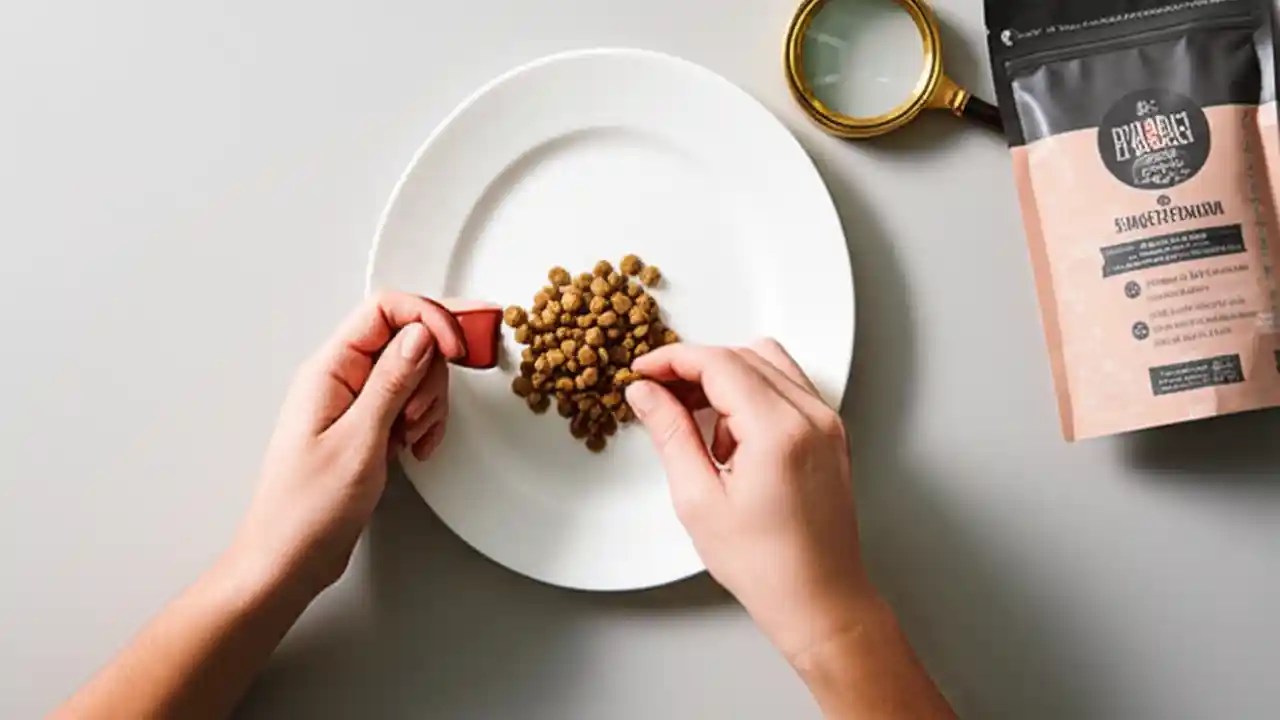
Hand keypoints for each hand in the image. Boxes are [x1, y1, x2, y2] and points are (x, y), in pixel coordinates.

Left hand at [232, 292, 467, 594]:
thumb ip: (392, 381)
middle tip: (421, 413)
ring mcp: (356, 401)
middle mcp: (342, 377)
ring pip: (416, 372)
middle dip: (431, 372)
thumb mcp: (359, 441)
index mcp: (330, 369)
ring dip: (429, 403)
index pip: (385, 309)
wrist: (289, 558)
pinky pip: (410, 403)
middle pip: (408, 338)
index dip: (429, 318)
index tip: (457, 348)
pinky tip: (416, 448)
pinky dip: (425, 422)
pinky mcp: (369, 425)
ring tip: (412, 437)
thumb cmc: (306, 510)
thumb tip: (422, 333)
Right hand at [625, 340, 870, 661]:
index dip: (672, 359)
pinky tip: (732, 436)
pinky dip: (752, 393)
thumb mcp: (698, 499)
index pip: (718, 362)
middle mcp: (811, 416)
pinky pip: (787, 386)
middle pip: (743, 355)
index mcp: (778, 431)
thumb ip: (670, 434)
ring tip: (698, 424)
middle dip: (695, 367)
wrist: (819, 599)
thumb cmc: (765, 565)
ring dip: (725, 377)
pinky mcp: (831, 432)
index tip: (643, 371)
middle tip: (659, 396)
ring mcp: (827, 422)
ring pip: (767, 363)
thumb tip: (646, 393)